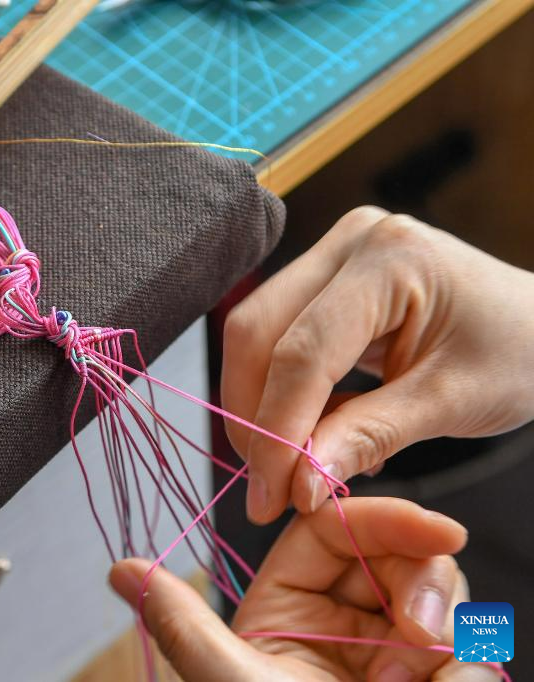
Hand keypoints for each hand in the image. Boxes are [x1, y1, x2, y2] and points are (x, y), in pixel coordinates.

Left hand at [109, 498, 494, 681]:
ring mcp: (393, 650)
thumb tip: (121, 570)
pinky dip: (463, 672)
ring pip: (441, 595)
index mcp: (290, 607)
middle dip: (423, 582)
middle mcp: (344, 621)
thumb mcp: (230, 681)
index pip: (334, 530)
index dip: (381, 517)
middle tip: (423, 631)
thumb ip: (185, 624)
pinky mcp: (434, 678)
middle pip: (396, 553)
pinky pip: (470, 649)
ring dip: (443, 634)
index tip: (434, 529)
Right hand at [222, 207, 533, 522]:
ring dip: (262, 409)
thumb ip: (369, 436)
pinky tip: (316, 434)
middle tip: (269, 490)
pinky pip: (278, 340)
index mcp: (390, 258)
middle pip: (257, 333)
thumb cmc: (521, 355)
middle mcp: (350, 241)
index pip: (303, 351)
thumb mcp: (453, 403)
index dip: (277, 429)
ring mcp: (333, 255)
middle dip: (254, 417)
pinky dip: (283, 396)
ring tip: (296, 467)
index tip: (271, 498)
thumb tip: (298, 484)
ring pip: (256, 337)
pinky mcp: (326, 281)